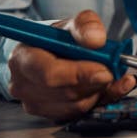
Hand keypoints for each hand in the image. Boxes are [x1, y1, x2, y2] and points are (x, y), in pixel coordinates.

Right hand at [7, 10, 136, 120]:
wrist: (45, 52)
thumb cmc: (54, 39)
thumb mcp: (70, 23)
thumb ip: (85, 24)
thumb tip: (96, 39)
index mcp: (23, 58)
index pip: (50, 73)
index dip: (80, 74)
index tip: (104, 70)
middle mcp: (24, 86)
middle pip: (66, 92)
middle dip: (95, 82)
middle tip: (113, 69)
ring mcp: (35, 103)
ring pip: (76, 106)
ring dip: (99, 90)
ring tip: (111, 73)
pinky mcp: (50, 114)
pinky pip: (80, 112)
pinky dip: (100, 99)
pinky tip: (111, 85)